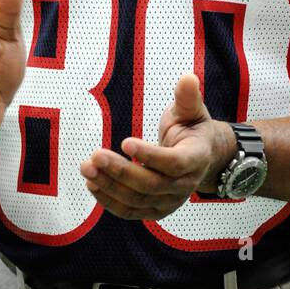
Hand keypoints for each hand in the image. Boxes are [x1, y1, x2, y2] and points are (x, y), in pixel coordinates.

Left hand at [80, 74, 235, 220]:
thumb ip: (188, 97)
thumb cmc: (192, 129)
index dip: (150, 155)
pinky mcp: (155, 210)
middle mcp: (184, 185)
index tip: (124, 141)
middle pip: (151, 184)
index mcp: (196, 158)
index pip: (174, 163)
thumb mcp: (192, 111)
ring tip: (87, 168)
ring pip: (137, 200)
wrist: (202, 158)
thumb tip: (188, 77)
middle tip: (95, 156)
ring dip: (109, 186)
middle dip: (120, 171)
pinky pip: (131, 211)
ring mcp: (170, 201)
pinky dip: (110, 201)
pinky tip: (93, 185)